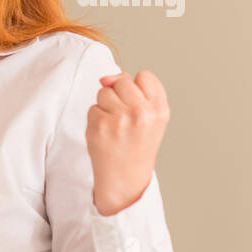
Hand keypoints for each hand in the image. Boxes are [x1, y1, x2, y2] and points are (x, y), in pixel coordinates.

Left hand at [86, 69, 169, 215]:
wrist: (125, 176)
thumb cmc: (137, 143)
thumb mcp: (151, 117)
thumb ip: (136, 91)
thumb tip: (105, 78)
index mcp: (160, 109)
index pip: (145, 76)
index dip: (136, 87)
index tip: (137, 105)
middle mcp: (142, 112)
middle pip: (122, 80)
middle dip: (119, 95)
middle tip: (124, 118)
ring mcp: (120, 118)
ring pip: (104, 91)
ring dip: (105, 106)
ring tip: (114, 125)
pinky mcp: (99, 125)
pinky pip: (92, 108)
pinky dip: (95, 119)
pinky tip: (105, 133)